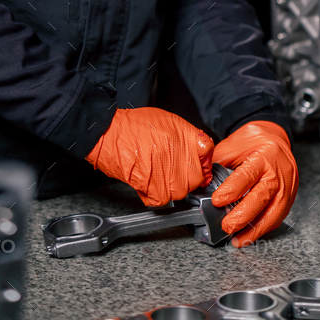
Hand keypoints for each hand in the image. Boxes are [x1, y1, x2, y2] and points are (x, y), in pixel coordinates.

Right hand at [85, 107, 214, 206]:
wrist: (111, 134)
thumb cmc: (135, 126)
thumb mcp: (168, 121)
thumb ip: (188, 136)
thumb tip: (199, 150)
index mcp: (189, 139)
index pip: (208, 154)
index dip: (200, 158)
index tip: (192, 160)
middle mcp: (185, 159)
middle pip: (197, 177)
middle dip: (184, 174)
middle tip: (165, 164)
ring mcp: (174, 178)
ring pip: (181, 190)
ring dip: (169, 184)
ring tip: (153, 169)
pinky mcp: (159, 192)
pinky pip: (164, 199)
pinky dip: (154, 192)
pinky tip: (146, 178)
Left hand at [210, 120, 297, 246]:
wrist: (276, 139)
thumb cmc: (253, 142)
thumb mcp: (234, 144)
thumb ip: (219, 162)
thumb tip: (202, 182)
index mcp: (263, 157)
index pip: (247, 176)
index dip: (231, 190)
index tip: (216, 201)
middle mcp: (277, 174)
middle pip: (261, 198)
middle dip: (242, 216)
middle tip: (226, 226)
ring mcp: (287, 188)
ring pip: (273, 213)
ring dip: (254, 229)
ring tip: (237, 239)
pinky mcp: (289, 199)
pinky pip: (277, 218)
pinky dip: (263, 229)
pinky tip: (249, 235)